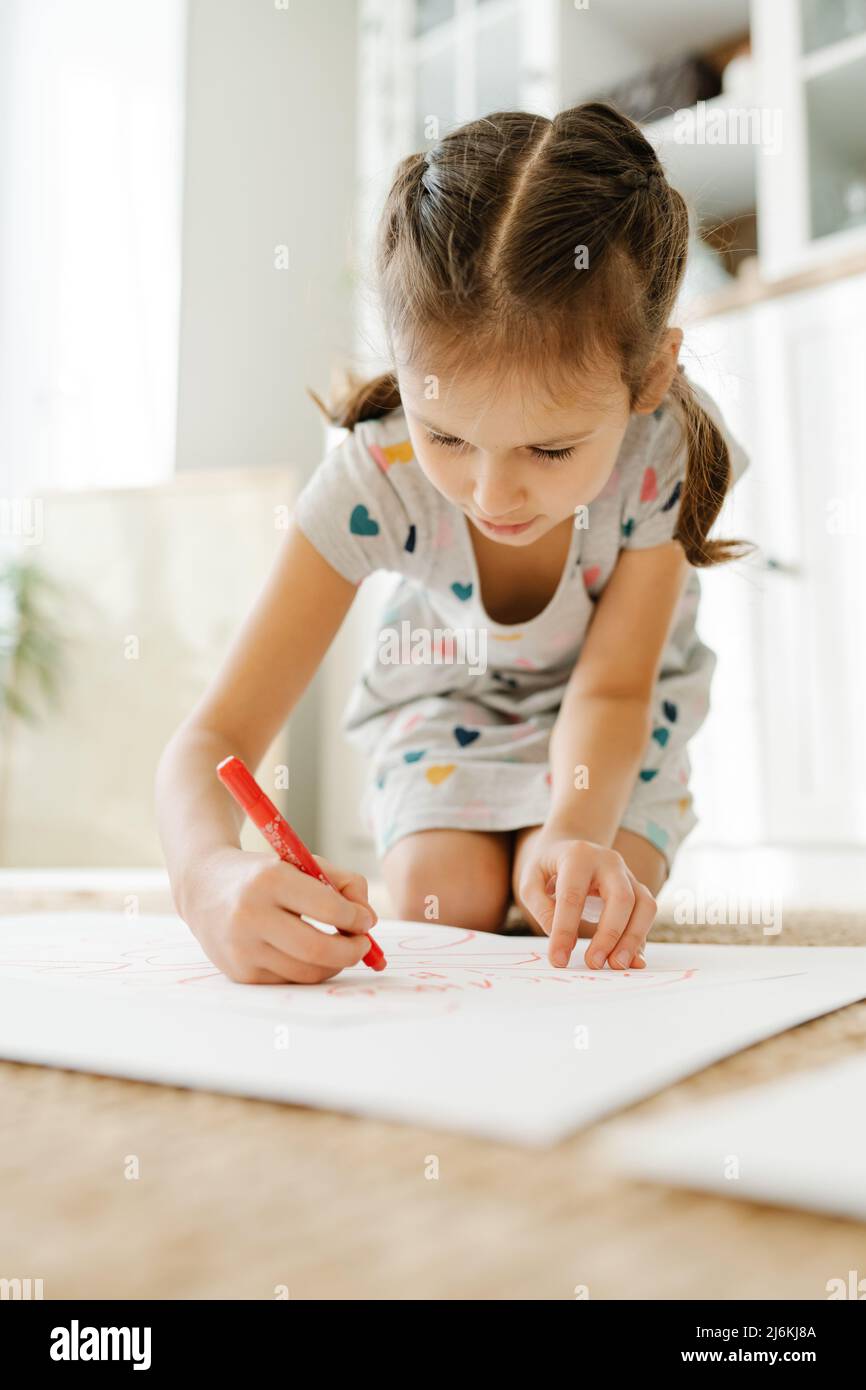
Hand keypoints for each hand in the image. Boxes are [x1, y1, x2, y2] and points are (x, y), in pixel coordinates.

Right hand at [180, 846, 378, 984]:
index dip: (356, 919)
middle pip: (319, 949)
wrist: (203, 886)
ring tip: (339, 948)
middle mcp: (250, 915)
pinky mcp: (239, 972)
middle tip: (363, 945)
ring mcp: (242, 948)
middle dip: (352, 951)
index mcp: (269, 880)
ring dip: (334, 964)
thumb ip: (342, 881)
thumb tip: (368, 919)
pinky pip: (289, 981)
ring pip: (307, 972)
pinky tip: (309, 955)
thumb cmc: (261, 874)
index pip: (328, 908)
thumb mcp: (299, 862)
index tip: (366, 921)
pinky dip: (308, 971)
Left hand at [516, 829, 656, 969]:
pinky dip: (640, 940)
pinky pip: (646, 915)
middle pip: (621, 898)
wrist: (571, 846)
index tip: (558, 959)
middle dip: (610, 935)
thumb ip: (541, 907)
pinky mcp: (638, 890)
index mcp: (578, 856)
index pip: (572, 896)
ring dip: (633, 939)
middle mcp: (609, 862)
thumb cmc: (548, 866)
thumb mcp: (530, 879)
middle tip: (593, 963)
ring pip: (644, 906)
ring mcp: (628, 875)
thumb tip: (562, 939)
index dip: (565, 930)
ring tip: (615, 965)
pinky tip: (630, 961)